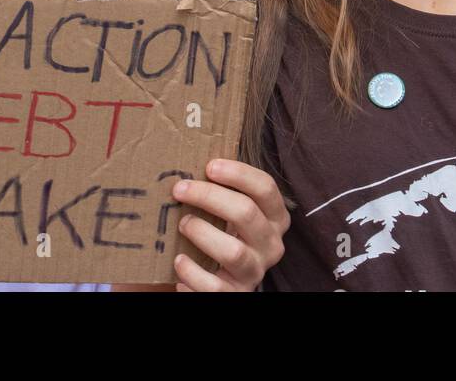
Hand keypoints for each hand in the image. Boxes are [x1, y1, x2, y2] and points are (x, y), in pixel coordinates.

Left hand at [170, 159, 288, 291]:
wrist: (226, 282)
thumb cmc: (226, 235)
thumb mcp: (234, 214)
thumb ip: (226, 192)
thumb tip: (192, 161)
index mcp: (276, 218)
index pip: (265, 188)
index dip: (238, 174)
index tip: (209, 166)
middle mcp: (272, 244)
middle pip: (246, 213)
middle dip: (209, 196)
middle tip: (180, 189)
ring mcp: (255, 271)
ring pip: (232, 251)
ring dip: (201, 233)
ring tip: (183, 224)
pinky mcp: (235, 294)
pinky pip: (213, 286)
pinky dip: (192, 272)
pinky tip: (178, 261)